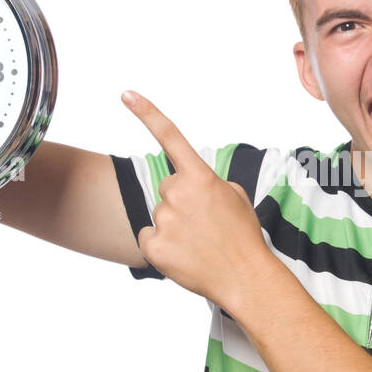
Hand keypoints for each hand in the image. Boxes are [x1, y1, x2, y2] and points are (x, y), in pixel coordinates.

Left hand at [122, 91, 273, 308]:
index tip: (125, 94)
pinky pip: (148, 238)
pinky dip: (162, 247)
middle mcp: (178, 193)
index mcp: (201, 177)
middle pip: (167, 188)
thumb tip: (190, 187)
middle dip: (181, 202)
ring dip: (174, 227)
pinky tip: (183, 256)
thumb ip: (208, 182)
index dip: (146, 113)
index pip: (170, 137)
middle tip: (205, 225)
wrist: (245, 278)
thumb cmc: (243, 238)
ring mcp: (163, 219)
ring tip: (199, 244)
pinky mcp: (152, 244)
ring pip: (159, 215)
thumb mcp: (235, 197)